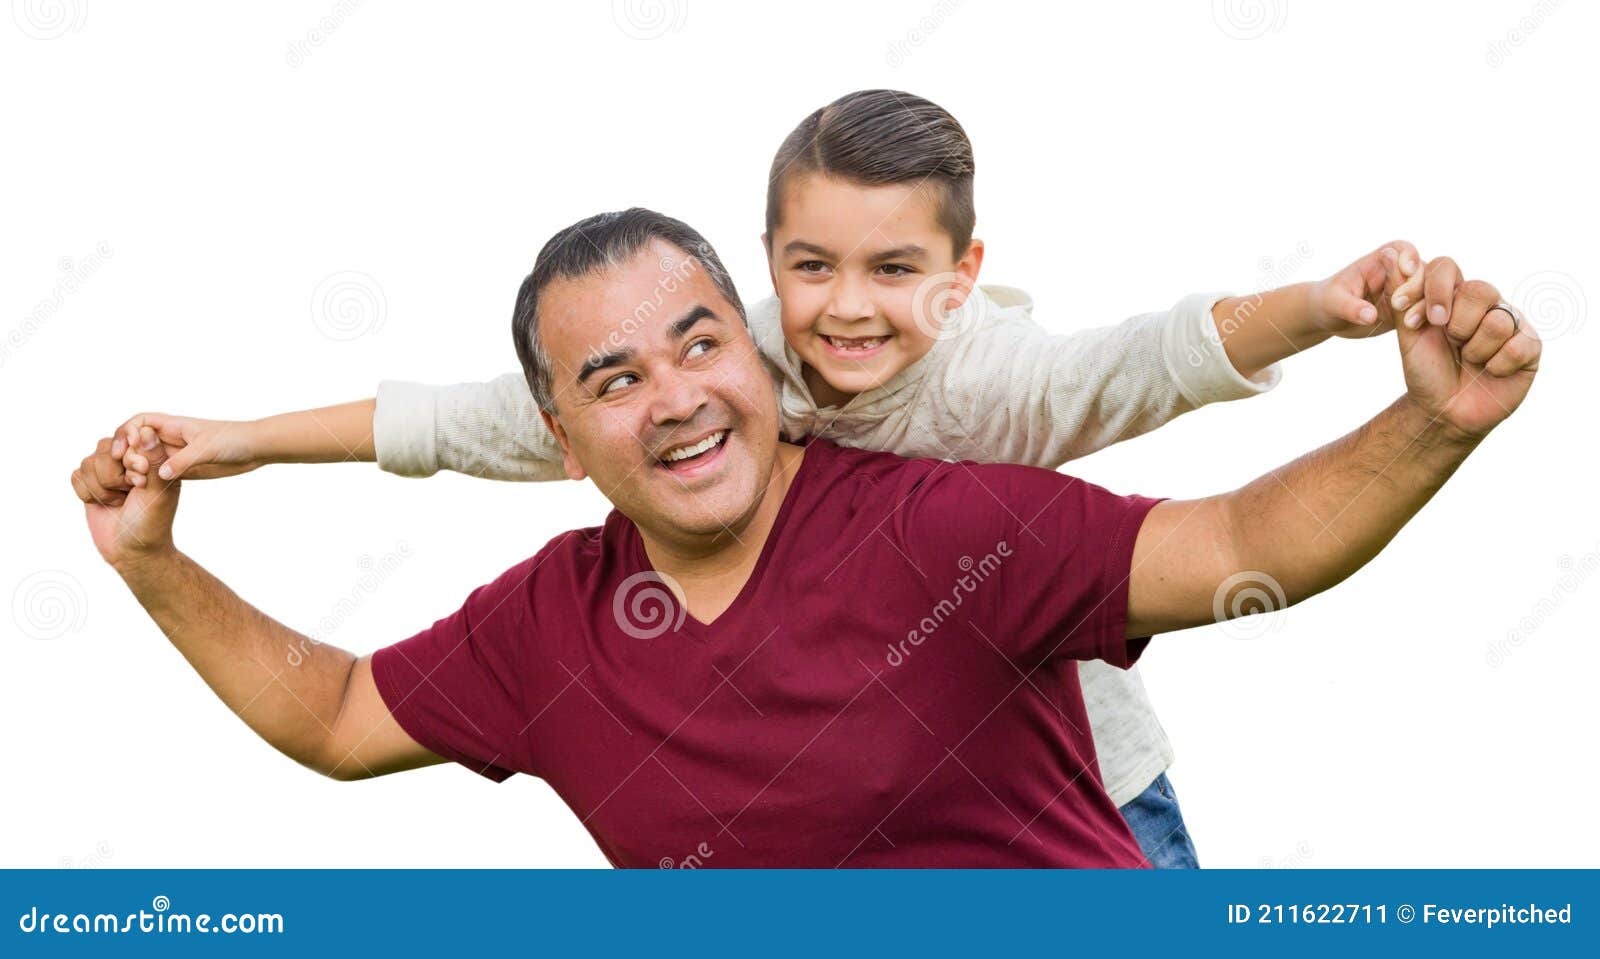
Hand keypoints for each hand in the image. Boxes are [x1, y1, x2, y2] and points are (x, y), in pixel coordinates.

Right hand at [72, 433, 180, 569]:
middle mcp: (128, 461)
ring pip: (88, 461)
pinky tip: (103, 504)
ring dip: (102, 487)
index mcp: (151, 458)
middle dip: (114, 475)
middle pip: (105, 448)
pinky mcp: (90, 484)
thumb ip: (153, 459)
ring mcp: (108, 472)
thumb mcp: (157, 490)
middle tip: (130, 491)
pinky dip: (88, 493)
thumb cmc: (151, 522)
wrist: (133, 551)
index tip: (138, 476)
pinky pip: (76, 475)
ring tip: (118, 501)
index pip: (130, 437)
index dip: (129, 455)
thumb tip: (147, 430)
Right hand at [112, 412, 262, 484]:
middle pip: (136, 443)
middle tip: (133, 470)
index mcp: (173, 425)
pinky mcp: (182, 470)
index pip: (138, 422)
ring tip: (135, 483)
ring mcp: (174, 455)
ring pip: (144, 459)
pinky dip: (147, 480)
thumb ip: (184, 460)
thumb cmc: (233, 439)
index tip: (124, 450)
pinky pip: (157, 473)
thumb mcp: (207, 449)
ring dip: (135, 469)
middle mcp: (170, 439)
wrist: (255, 449)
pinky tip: (142, 490)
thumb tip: (160, 474)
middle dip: (128, 454)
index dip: (126, 434)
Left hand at [1308, 240, 1423, 337]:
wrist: (1329, 319)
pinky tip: (1418, 330)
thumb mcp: (1334, 303)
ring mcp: (1406, 292)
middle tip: (1399, 304)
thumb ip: (1351, 308)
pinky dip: (1426, 320)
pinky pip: (1425, 313)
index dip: (1408, 256)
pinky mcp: (1409, 311)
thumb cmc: (1328, 302)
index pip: (1402, 249)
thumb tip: (1370, 316)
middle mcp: (1397, 273)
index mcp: (1379, 261)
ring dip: (1424, 305)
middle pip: (1422, 270)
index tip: (1405, 270)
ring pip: (1428, 292)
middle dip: (1416, 286)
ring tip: (1409, 323)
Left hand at [1393, 259, 1540, 440]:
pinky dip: (1496, 365)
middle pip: (1478, 289)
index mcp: (1455, 295)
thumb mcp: (1409, 335)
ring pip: (1498, 320)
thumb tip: (1391, 252)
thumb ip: (1403, 295)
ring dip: (1474, 350)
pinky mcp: (1530, 346)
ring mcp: (1512, 322)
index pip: (1447, 268)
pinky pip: (1518, 345)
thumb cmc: (1426, 370)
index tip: (1411, 320)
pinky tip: (1490, 372)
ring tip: (1469, 361)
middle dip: (1455, 323)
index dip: (1430, 290)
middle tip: (1449, 342)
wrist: (1442, 410)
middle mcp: (1487, 303)